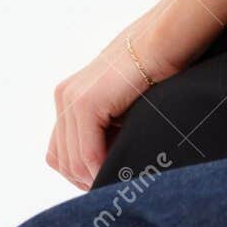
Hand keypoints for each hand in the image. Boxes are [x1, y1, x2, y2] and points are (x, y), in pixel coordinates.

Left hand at [46, 2, 183, 190]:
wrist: (166, 41)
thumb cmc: (153, 68)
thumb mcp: (120, 103)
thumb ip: (105, 126)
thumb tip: (102, 164)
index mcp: (69, 95)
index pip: (61, 149)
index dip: (80, 171)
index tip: (104, 179)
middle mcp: (64, 96)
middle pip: (61, 158)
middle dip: (84, 178)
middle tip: (110, 185)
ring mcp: (72, 99)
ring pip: (71, 160)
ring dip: (92, 177)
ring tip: (116, 180)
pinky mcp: (86, 103)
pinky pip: (86, 153)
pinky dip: (98, 169)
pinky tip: (116, 171)